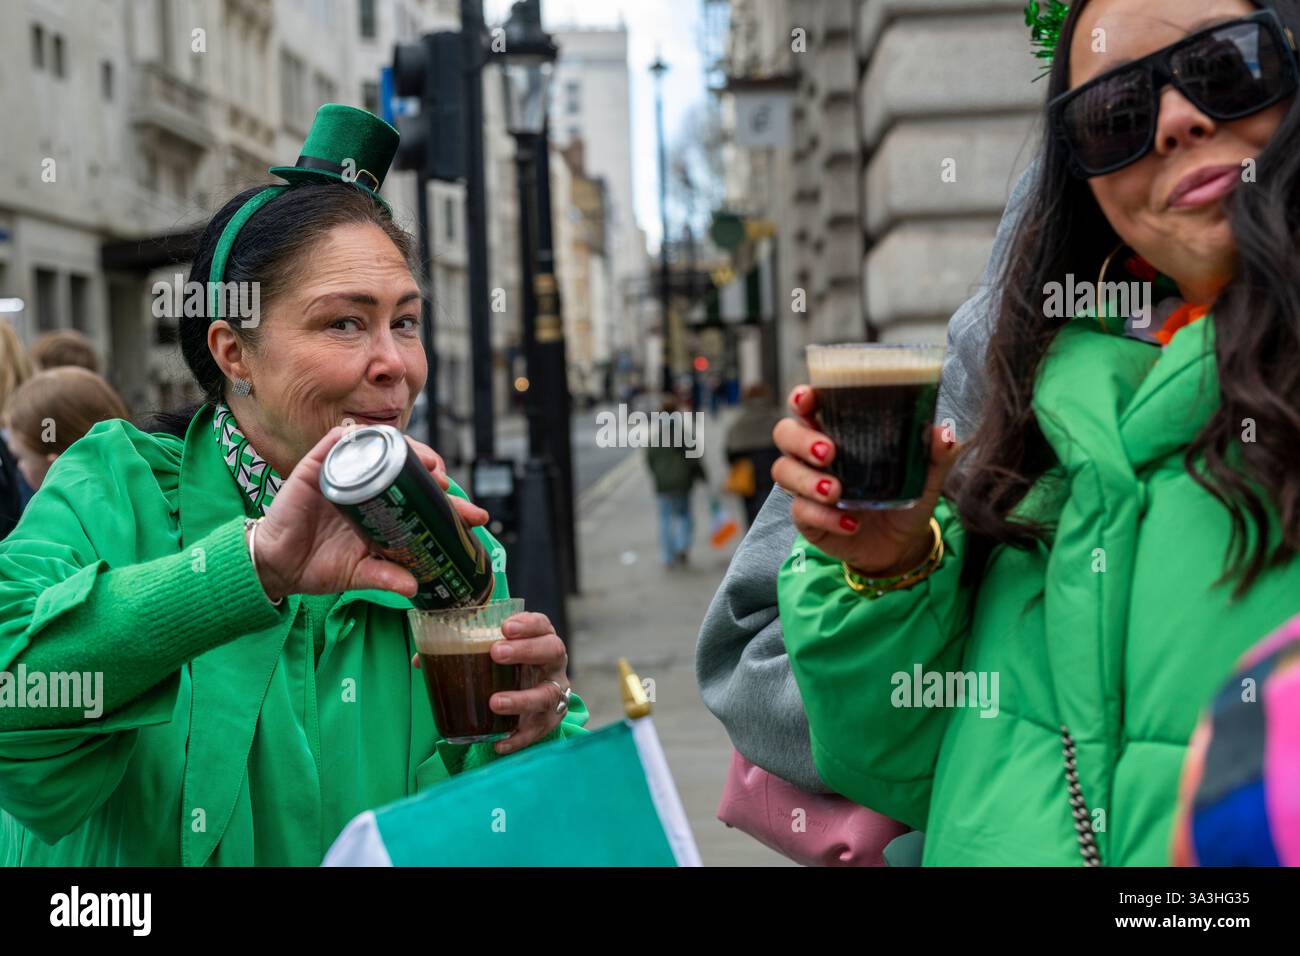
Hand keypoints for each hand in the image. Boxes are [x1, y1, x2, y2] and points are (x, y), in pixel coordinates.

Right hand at [254, 428, 488, 600]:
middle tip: (449, 487)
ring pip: (381, 446)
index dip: (452, 504)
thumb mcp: (358, 574)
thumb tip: (414, 588)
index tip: (476, 517)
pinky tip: (377, 442)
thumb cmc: (318, 565)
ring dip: (408, 450)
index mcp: (383, 510)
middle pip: (409, 467)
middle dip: (435, 472)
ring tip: (428, 466)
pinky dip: (358, 438)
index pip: (423, 499)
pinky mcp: (315, 467)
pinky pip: (338, 442)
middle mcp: (368, 486)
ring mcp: (344, 474)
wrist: (276, 567)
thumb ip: (385, 578)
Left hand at [411, 611, 570, 753]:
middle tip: (496, 652)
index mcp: (540, 639)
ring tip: (495, 702)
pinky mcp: (549, 720)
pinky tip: (500, 743)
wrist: (534, 699)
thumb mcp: (492, 653)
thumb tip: (420, 660)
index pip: (541, 624)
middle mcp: (552, 664)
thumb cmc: (509, 668)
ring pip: (548, 694)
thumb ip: (462, 650)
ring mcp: (554, 692)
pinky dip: (519, 738)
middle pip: (552, 650)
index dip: (527, 624)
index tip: (505, 626)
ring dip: (522, 699)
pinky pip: (538, 730)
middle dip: (525, 651)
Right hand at [771, 385, 961, 575]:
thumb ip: (935, 454)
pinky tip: (849, 523)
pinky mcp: (806, 517)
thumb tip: (944, 433)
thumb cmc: (905, 496)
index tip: (808, 399)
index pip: (808, 405)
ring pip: (784, 471)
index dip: (801, 398)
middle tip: (829, 453)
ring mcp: (806, 486)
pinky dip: (824, 518)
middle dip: (801, 440)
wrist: (901, 544)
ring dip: (807, 480)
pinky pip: (800, 512)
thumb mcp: (926, 475)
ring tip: (837, 493)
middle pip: (785, 433)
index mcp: (837, 431)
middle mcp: (814, 455)